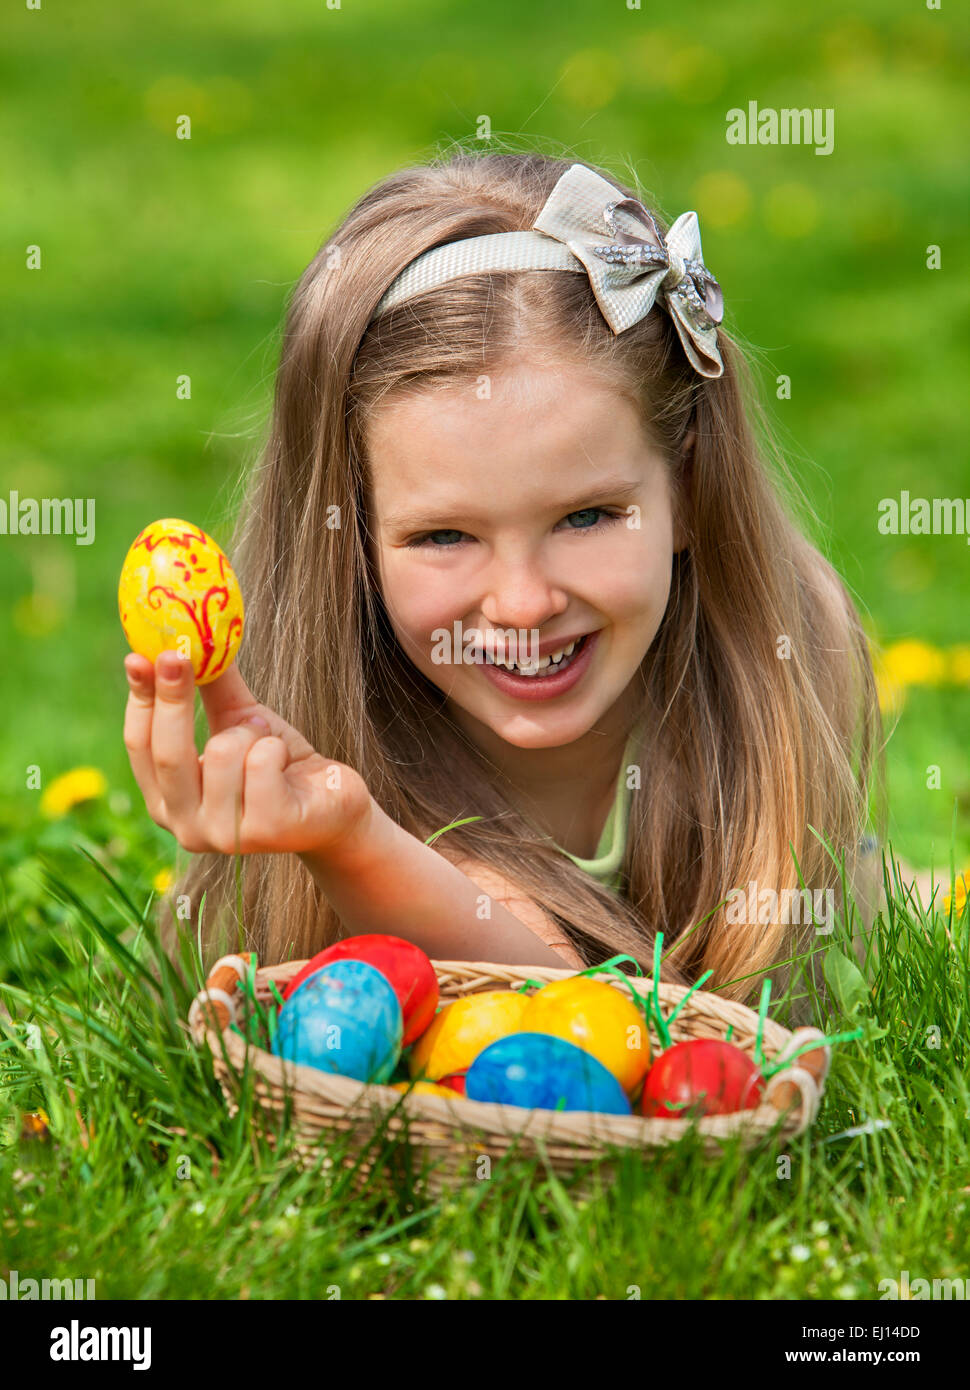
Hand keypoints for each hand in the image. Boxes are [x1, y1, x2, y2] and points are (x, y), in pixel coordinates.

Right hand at [123, 650, 371, 856]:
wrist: (333, 805)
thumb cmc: (279, 765)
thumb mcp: (238, 722)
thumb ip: (210, 688)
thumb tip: (187, 636)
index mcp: (168, 802)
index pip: (141, 746)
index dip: (139, 699)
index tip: (138, 656)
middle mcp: (186, 827)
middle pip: (168, 752)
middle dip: (173, 697)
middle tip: (178, 653)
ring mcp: (225, 835)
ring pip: (223, 752)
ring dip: (252, 733)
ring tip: (270, 745)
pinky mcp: (266, 830)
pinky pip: (261, 762)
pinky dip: (276, 748)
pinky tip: (287, 766)